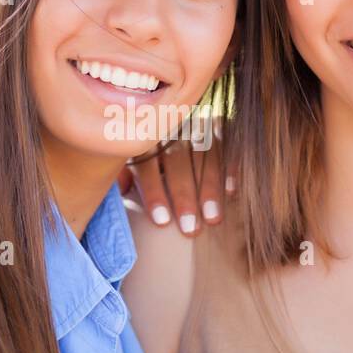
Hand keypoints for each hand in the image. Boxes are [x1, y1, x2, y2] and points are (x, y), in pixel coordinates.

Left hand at [118, 121, 235, 236]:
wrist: (176, 124)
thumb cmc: (148, 160)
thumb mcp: (127, 161)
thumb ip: (121, 173)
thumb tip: (123, 188)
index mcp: (144, 137)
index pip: (147, 163)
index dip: (153, 191)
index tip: (162, 221)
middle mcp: (170, 127)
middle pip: (177, 159)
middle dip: (183, 195)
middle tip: (190, 230)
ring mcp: (195, 123)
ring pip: (204, 153)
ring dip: (209, 188)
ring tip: (213, 220)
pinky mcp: (218, 123)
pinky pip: (226, 144)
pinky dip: (230, 166)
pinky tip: (231, 191)